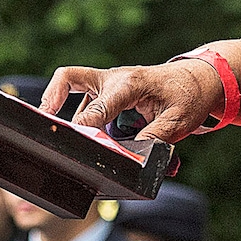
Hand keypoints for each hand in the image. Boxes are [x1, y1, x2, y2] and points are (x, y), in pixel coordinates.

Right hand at [42, 61, 225, 144]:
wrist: (199, 78)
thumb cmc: (189, 96)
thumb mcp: (178, 122)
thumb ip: (153, 140)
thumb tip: (131, 161)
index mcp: (129, 84)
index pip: (97, 108)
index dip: (83, 127)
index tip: (73, 142)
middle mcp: (112, 80)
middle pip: (68, 80)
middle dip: (50, 103)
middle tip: (40, 127)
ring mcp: (107, 84)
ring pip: (70, 88)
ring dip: (61, 107)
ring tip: (55, 130)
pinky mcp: (106, 92)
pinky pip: (83, 100)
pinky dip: (82, 117)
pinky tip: (82, 136)